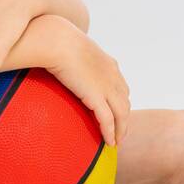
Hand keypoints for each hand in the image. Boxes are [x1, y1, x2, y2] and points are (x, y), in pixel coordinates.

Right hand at [44, 22, 130, 146]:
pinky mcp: (97, 97)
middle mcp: (113, 76)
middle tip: (120, 132)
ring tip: (116, 141)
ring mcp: (107, 87)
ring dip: (121, 130)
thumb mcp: (75, 50)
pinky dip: (111, 132)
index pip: (121, 87)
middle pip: (125, 102)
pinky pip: (108, 120)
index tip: (117, 112)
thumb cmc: (58, 41)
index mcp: (109, 64)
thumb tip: (62, 64)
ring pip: (121, 114)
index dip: (121, 102)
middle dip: (124, 119)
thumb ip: (76, 60)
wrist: (58, 41)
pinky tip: (109, 142)